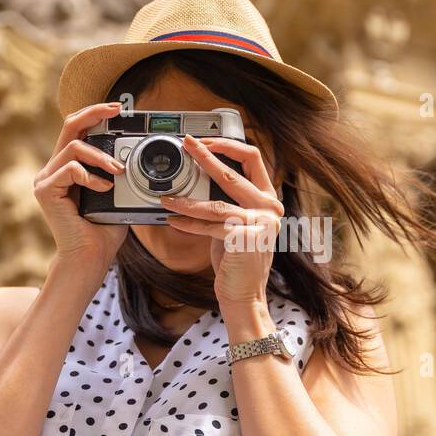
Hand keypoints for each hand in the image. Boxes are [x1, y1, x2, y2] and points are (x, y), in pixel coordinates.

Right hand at [34, 102, 127, 268]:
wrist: (91, 257)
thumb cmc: (103, 230)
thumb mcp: (117, 194)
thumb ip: (118, 174)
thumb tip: (136, 155)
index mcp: (68, 167)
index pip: (78, 130)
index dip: (95, 114)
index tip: (118, 109)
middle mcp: (53, 169)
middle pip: (69, 126)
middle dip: (94, 113)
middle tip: (117, 110)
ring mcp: (46, 179)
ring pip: (73, 147)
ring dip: (101, 156)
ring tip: (118, 171)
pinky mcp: (45, 190)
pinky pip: (70, 169)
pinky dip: (91, 176)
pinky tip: (105, 189)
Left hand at [161, 134, 282, 309]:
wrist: (244, 294)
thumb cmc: (236, 259)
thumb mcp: (236, 224)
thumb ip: (228, 201)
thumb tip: (198, 178)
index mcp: (269, 198)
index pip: (252, 157)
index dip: (227, 145)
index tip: (204, 141)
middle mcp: (269, 208)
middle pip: (232, 174)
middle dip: (205, 157)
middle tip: (186, 145)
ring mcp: (260, 224)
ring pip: (216, 204)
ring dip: (187, 200)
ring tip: (166, 197)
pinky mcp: (245, 239)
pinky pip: (210, 226)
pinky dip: (188, 224)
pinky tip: (172, 221)